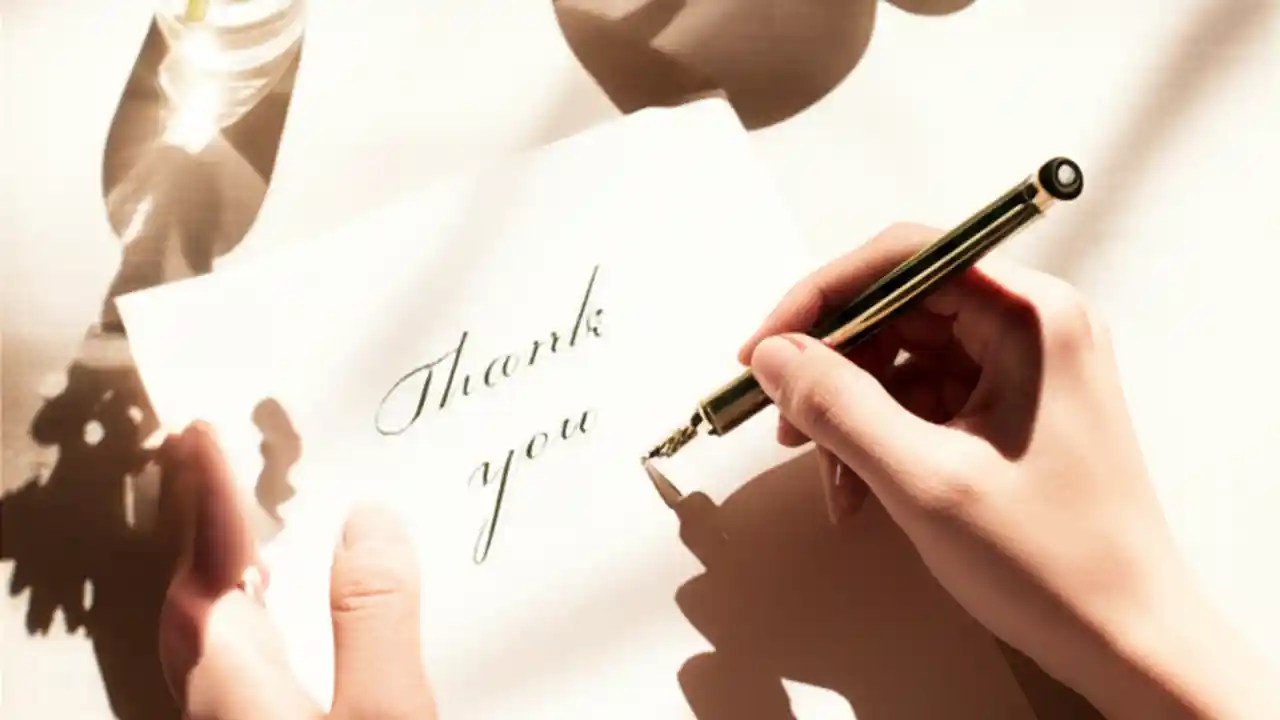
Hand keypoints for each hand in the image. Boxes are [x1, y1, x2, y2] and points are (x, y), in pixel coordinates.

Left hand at [156, 423, 435, 719]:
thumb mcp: (382, 711)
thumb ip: (373, 619)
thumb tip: (369, 519)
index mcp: (234, 685)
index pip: (210, 570)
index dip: (210, 497)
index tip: (204, 433)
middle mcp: (224, 703)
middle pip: (194, 598)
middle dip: (197, 522)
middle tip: (196, 456)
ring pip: (216, 631)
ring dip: (218, 564)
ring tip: (229, 515)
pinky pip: (245, 656)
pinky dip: (247, 606)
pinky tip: (276, 611)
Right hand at [740, 224, 1278, 717]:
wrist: (1125, 639)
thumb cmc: (1049, 560)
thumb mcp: (924, 479)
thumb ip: (839, 405)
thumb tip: (772, 354)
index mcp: (1031, 316)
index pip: (905, 260)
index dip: (822, 297)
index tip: (763, 350)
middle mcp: (1032, 324)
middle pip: (898, 310)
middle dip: (833, 367)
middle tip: (786, 426)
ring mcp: (1024, 366)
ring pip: (902, 358)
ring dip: (851, 413)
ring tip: (827, 476)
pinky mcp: (1012, 406)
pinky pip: (923, 397)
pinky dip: (880, 436)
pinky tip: (859, 490)